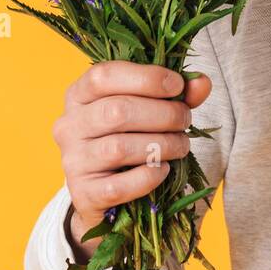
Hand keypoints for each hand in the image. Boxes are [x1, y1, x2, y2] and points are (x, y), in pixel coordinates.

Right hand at [51, 61, 212, 258]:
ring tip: (180, 145)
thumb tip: (201, 84)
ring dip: (162, 145)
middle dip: (163, 114)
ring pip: (119, 148)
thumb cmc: (130, 137)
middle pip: (117, 111)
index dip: (146, 77)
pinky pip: (119, 186)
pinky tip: (163, 170)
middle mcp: (69, 126)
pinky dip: (148, 177)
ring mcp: (73, 161)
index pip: (104, 76)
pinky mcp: (84, 194)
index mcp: (79, 95)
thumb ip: (176, 95)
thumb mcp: (149, 108)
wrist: (104, 191)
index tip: (177, 86)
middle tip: (185, 120)